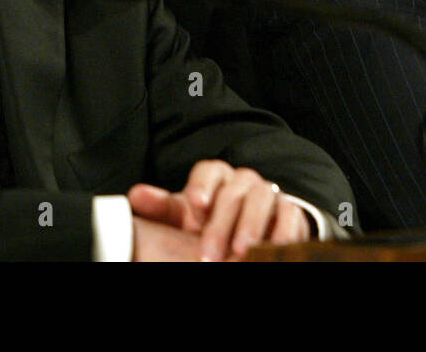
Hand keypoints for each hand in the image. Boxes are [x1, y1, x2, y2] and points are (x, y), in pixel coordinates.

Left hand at [128, 160, 310, 259]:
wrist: (246, 236)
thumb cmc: (209, 225)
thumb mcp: (183, 218)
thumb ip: (162, 208)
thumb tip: (135, 194)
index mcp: (216, 178)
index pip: (210, 171)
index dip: (203, 186)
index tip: (196, 206)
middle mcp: (243, 181)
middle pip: (235, 192)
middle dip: (222, 225)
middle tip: (208, 255)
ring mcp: (269, 193)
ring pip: (263, 198)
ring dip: (252, 226)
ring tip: (241, 253)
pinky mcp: (290, 210)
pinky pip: (291, 214)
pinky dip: (283, 231)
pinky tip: (270, 249)